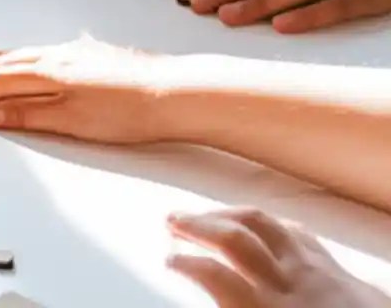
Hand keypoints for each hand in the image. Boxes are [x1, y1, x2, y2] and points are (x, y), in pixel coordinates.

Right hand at [0, 37, 168, 143]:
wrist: (178, 94)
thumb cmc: (132, 111)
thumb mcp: (73, 121)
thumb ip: (29, 115)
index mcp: (48, 71)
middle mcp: (57, 55)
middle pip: (1, 63)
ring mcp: (75, 53)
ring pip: (20, 54)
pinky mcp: (92, 56)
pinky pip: (40, 52)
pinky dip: (17, 58)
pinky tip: (22, 61)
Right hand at [167, 208, 390, 306]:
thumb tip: (216, 301)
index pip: (214, 275)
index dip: (185, 263)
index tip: (169, 261)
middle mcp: (293, 287)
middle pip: (235, 239)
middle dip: (198, 225)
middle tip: (172, 220)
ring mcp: (320, 273)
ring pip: (267, 225)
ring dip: (229, 214)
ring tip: (206, 212)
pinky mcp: (342, 271)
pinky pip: (300, 233)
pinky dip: (271, 223)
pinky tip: (261, 225)